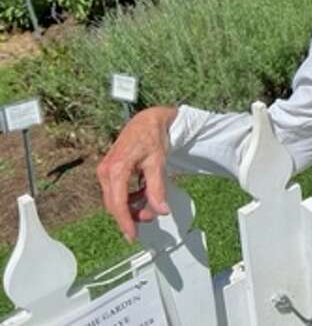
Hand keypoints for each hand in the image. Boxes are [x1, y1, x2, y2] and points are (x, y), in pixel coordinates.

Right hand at [96, 106, 177, 241]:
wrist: (147, 121)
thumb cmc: (151, 137)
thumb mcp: (158, 163)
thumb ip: (157, 188)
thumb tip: (161, 210)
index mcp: (116, 168)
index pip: (118, 203)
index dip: (125, 221)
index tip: (132, 235)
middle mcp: (105, 171)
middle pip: (115, 204)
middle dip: (131, 214)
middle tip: (151, 217)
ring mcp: (105, 171)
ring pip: (115, 200)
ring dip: (132, 206)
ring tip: (151, 202)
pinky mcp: (109, 172)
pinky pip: (117, 192)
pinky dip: (130, 197)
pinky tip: (144, 193)